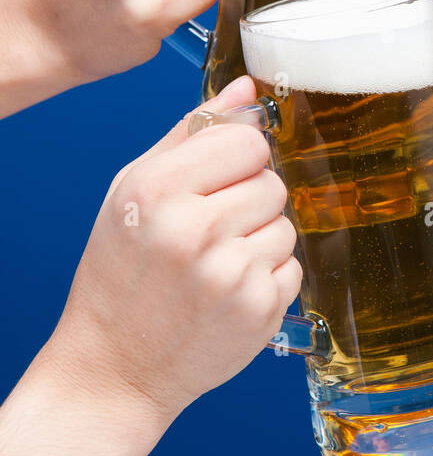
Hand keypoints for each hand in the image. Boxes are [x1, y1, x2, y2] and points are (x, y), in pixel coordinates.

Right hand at [46, 76, 300, 421]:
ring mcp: (230, 274)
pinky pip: (293, 268)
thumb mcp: (135, 190)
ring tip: (218, 264)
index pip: (248, 139)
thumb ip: (193, 132)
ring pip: (287, 224)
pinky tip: (229, 292)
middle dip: (251, 200)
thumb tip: (248, 88)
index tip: (219, 179)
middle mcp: (194, 229)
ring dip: (262, 240)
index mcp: (158, 188)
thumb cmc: (122, 273)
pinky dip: (269, 278)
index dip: (240, 157)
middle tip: (212, 230)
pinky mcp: (259, 311)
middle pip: (273, 181)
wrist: (115, 367)